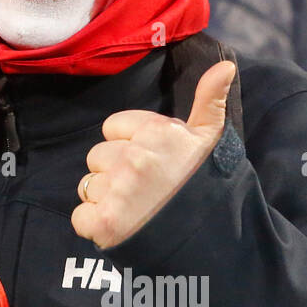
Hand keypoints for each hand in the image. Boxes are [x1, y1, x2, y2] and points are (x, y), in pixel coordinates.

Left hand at [71, 61, 235, 249]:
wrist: (214, 241)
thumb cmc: (207, 186)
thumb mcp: (211, 140)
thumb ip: (210, 100)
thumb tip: (225, 64)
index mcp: (156, 133)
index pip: (112, 128)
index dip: (128, 146)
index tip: (152, 163)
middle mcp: (134, 158)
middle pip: (97, 156)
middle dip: (114, 172)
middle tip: (145, 191)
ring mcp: (118, 191)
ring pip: (88, 185)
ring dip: (105, 199)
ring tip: (136, 210)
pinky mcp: (105, 223)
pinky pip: (80, 216)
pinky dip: (95, 225)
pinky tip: (122, 227)